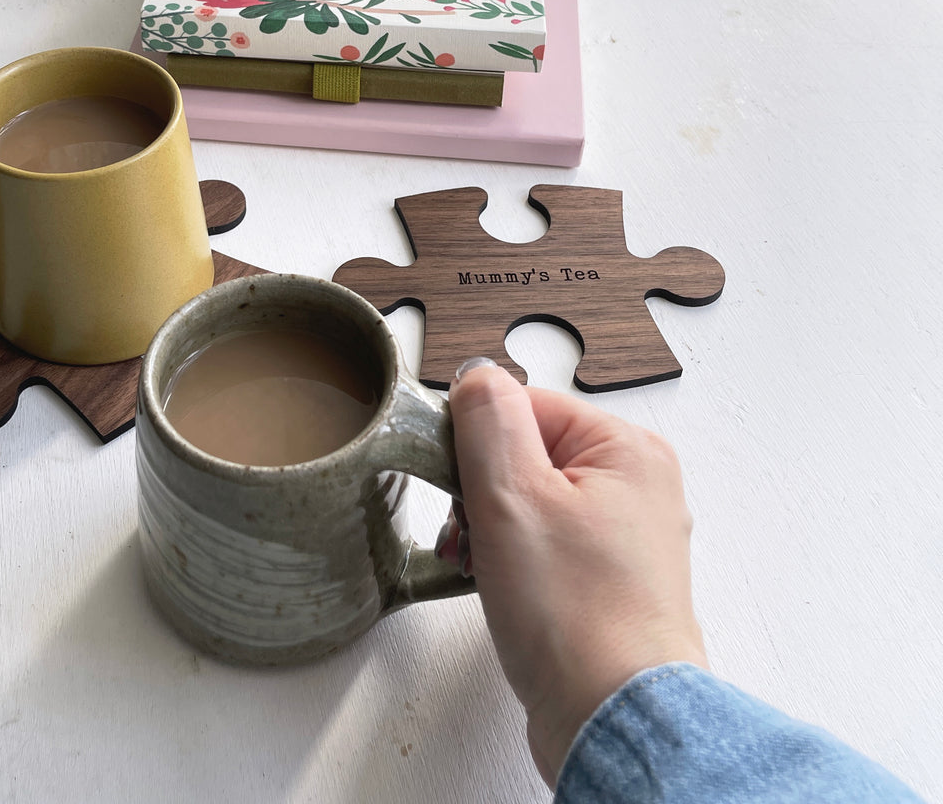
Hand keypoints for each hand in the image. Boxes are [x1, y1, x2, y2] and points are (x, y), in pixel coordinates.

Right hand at [441, 360, 707, 785]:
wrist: (612, 720)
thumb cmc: (574, 615)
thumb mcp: (511, 494)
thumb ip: (488, 419)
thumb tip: (478, 376)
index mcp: (626, 449)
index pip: (521, 406)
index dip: (475, 445)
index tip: (461, 487)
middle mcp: (636, 485)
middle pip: (524, 454)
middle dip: (480, 494)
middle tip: (472, 536)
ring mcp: (626, 537)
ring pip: (529, 502)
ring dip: (489, 531)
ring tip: (482, 568)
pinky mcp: (609, 580)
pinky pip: (544, 545)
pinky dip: (513, 562)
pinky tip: (500, 589)